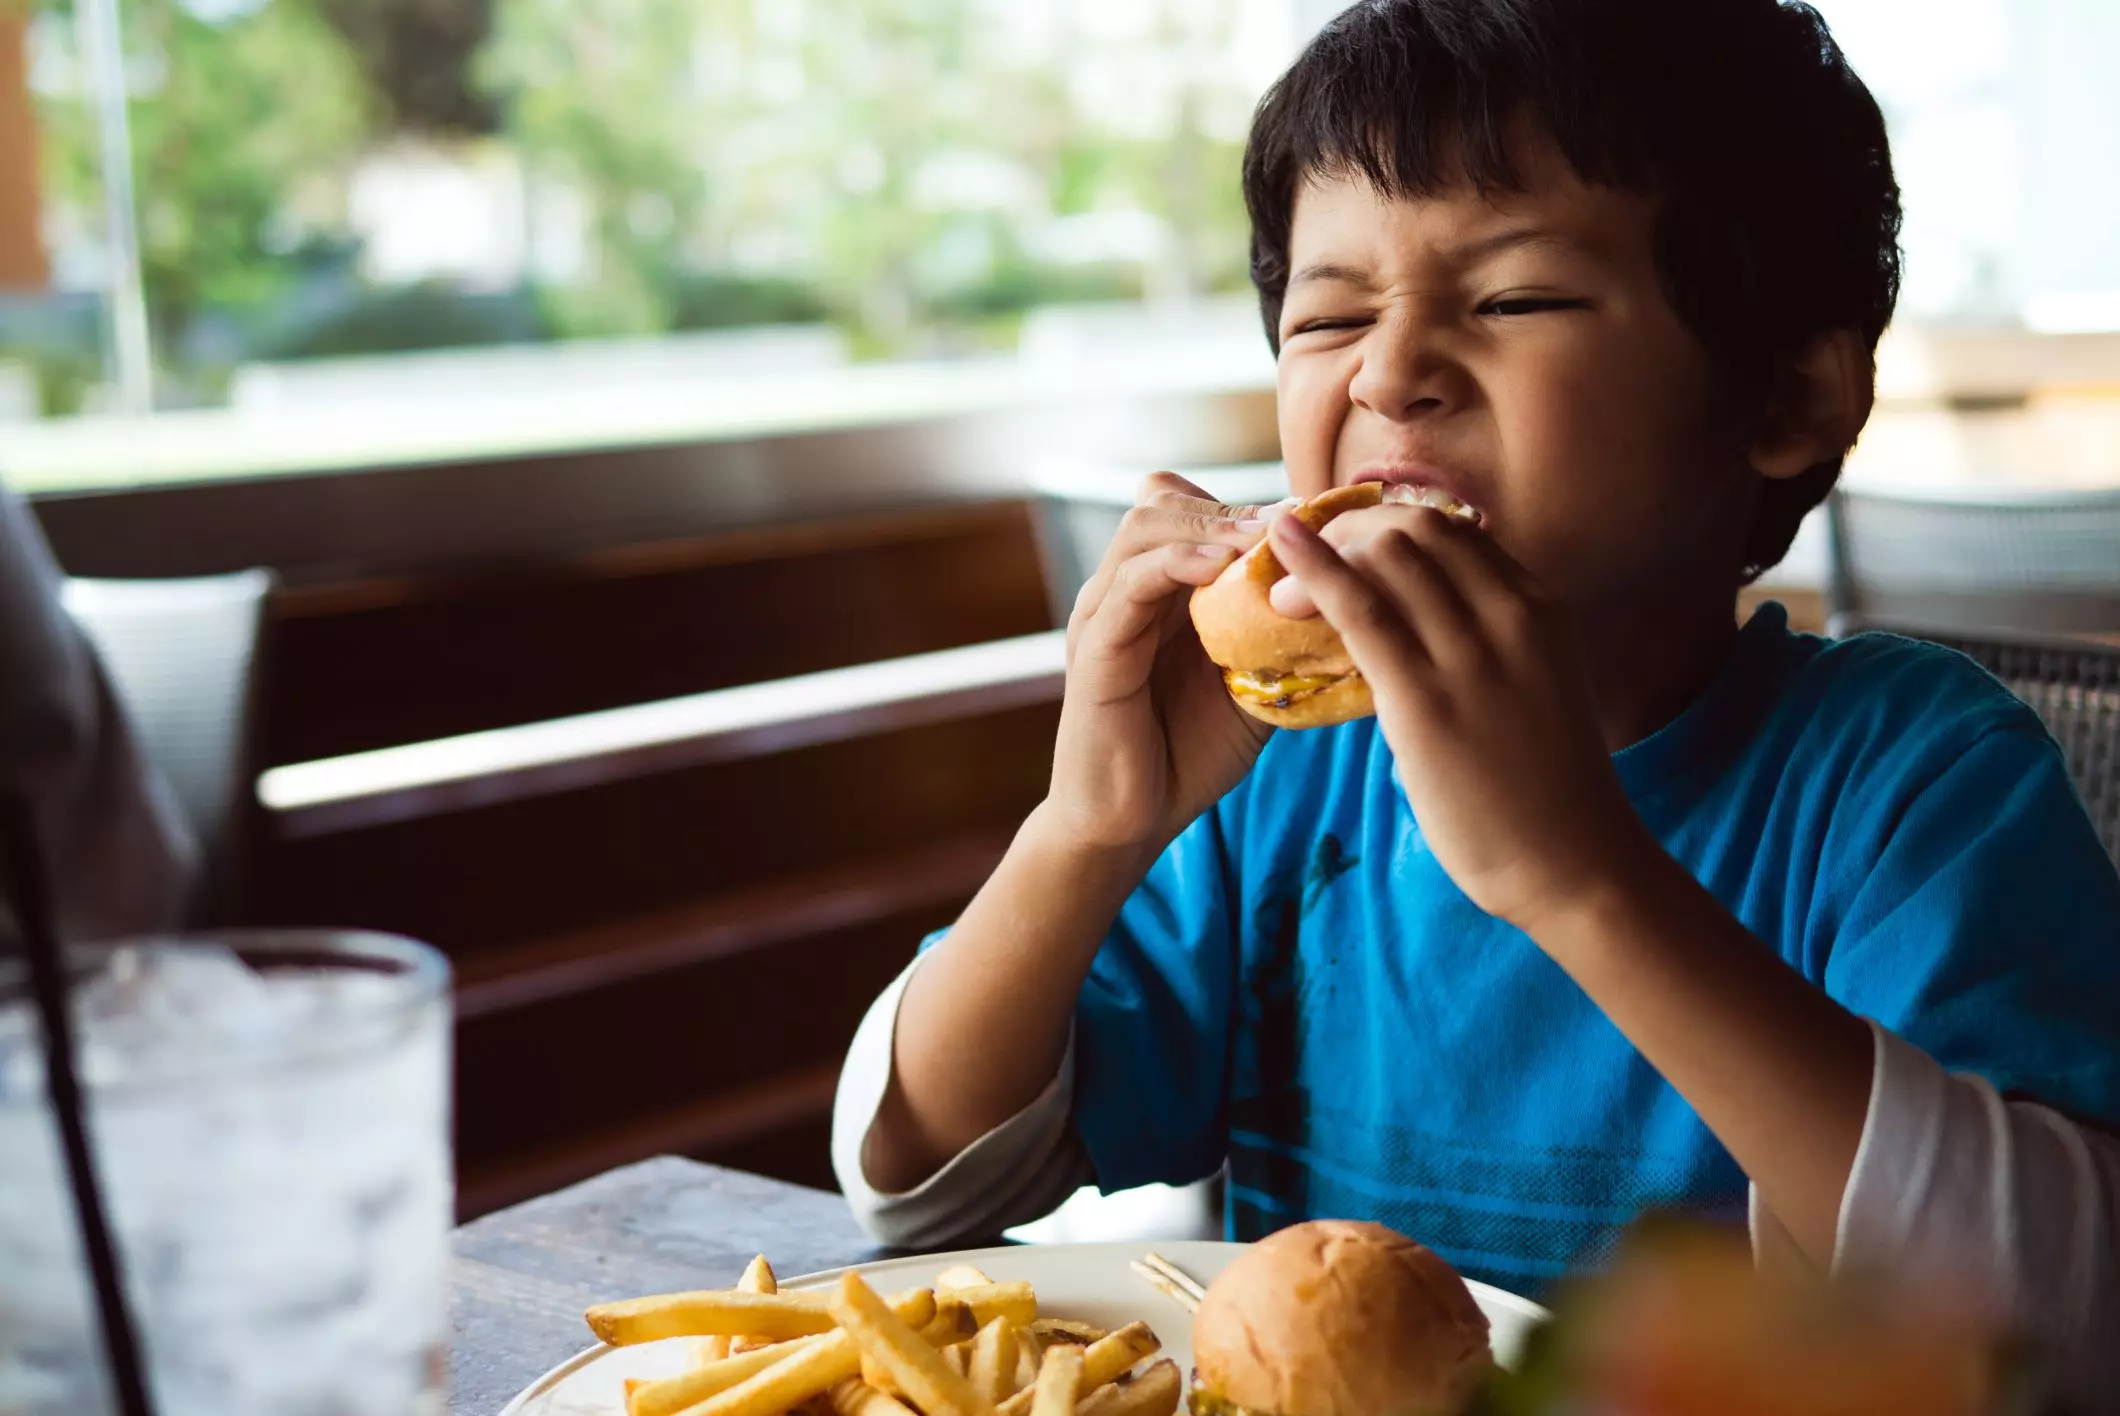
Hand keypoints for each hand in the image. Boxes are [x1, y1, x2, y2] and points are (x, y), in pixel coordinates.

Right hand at [1044, 473, 1284, 855]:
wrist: (1131, 822)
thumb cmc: (1188, 755)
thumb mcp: (1252, 686)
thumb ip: (1284, 643)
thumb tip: (1357, 613)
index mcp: (1160, 592)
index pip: (1192, 510)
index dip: (1248, 505)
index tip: (1313, 520)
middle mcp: (1126, 589)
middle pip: (1164, 499)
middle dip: (1230, 503)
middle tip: (1293, 521)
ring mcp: (1105, 612)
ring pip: (1145, 525)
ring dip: (1209, 521)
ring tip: (1263, 537)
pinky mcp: (1095, 646)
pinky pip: (1130, 582)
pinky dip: (1178, 562)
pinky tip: (1222, 568)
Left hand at [1268, 504, 1654, 932]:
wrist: (1577, 863)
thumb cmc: (1546, 792)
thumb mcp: (1528, 690)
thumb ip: (1483, 648)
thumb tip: (1416, 631)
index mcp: (1539, 607)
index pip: (1453, 531)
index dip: (1385, 525)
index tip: (1340, 545)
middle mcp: (1511, 614)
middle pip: (1415, 529)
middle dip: (1348, 531)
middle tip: (1299, 563)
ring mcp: (1472, 653)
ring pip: (1386, 554)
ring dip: (1324, 551)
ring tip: (1277, 578)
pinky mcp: (1426, 698)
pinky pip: (1360, 608)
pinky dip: (1312, 569)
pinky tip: (1279, 550)